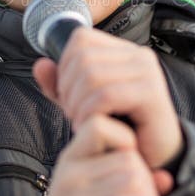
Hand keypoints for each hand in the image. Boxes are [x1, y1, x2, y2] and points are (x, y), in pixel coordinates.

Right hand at [31, 115, 170, 195]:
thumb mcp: (92, 187)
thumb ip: (126, 174)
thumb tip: (165, 179)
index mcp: (71, 158)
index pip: (99, 126)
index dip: (124, 137)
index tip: (129, 158)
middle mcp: (71, 175)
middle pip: (128, 159)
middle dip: (146, 177)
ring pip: (133, 180)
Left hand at [33, 27, 183, 167]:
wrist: (154, 157)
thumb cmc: (120, 128)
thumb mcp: (81, 104)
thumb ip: (59, 85)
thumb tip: (40, 64)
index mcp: (124, 50)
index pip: (81, 38)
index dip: (64, 66)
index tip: (68, 95)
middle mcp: (139, 55)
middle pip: (83, 57)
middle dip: (68, 89)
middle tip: (73, 114)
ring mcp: (147, 72)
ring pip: (92, 75)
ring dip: (77, 104)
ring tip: (81, 122)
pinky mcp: (151, 94)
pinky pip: (105, 95)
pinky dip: (89, 113)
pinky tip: (89, 127)